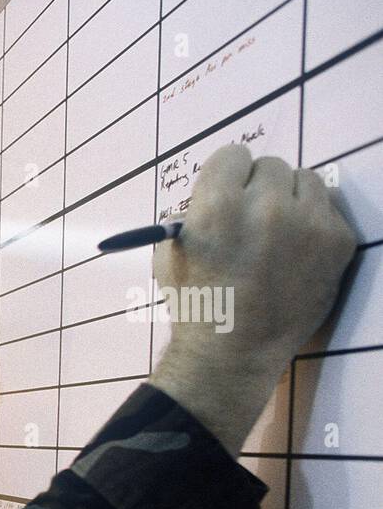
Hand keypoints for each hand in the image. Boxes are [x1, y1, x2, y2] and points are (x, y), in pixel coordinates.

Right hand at [148, 145, 356, 455]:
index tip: (227, 196)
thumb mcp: (172, 254)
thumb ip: (196, 212)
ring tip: (277, 233)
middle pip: (271, 165)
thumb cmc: (196, 304)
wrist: (232, 353)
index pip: (232, 155)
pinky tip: (295, 252)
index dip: (226, 177)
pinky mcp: (337, 240)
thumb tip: (222, 190)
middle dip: (258, 188)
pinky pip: (327, 209)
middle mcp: (265, 208)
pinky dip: (311, 224)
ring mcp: (307, 223)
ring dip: (290, 199)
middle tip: (251, 219)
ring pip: (305, 179)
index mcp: (216, 208)